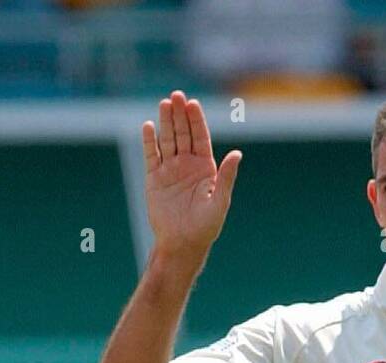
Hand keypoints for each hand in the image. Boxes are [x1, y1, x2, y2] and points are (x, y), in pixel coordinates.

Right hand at [142, 91, 240, 263]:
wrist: (182, 243)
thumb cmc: (205, 226)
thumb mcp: (219, 201)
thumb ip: (226, 177)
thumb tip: (237, 154)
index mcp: (205, 167)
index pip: (200, 137)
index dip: (196, 120)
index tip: (192, 104)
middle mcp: (187, 164)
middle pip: (183, 133)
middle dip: (179, 115)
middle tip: (176, 96)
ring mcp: (170, 170)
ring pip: (167, 140)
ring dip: (165, 122)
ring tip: (164, 104)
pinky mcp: (154, 179)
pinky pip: (151, 156)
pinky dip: (149, 142)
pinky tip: (147, 127)